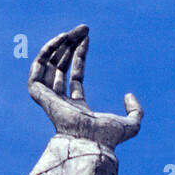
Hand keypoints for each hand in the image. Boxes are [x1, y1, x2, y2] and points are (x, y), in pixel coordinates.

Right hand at [29, 24, 142, 148]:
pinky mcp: (40, 97)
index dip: (79, 56)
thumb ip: (136, 111)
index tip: (86, 37)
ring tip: (70, 33)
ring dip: (57, 47)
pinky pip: (37, 70)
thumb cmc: (108, 140)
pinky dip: (45, 53)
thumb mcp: (131, 125)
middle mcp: (60, 103)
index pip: (74, 77)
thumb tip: (128, 94)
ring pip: (47, 67)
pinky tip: (60, 41)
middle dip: (69, 47)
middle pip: (60, 68)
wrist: (91, 144)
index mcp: (77, 109)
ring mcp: (49, 100)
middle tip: (81, 29)